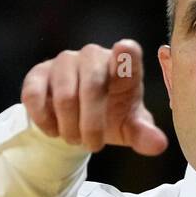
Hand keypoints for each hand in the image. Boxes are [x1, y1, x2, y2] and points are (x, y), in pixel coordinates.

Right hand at [21, 39, 168, 154]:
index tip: (123, 51)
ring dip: (69, 126)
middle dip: (91, 123)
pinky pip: (35, 95)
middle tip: (93, 145)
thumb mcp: (129, 129)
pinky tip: (53, 130)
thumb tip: (160, 145)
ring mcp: (65, 61)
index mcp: (122, 67)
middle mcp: (94, 56)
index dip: (125, 53)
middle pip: (92, 83)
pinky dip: (45, 120)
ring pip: (64, 94)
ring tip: (74, 139)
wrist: (77, 120)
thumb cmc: (111, 117)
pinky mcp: (39, 72)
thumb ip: (144, 135)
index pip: (127, 53)